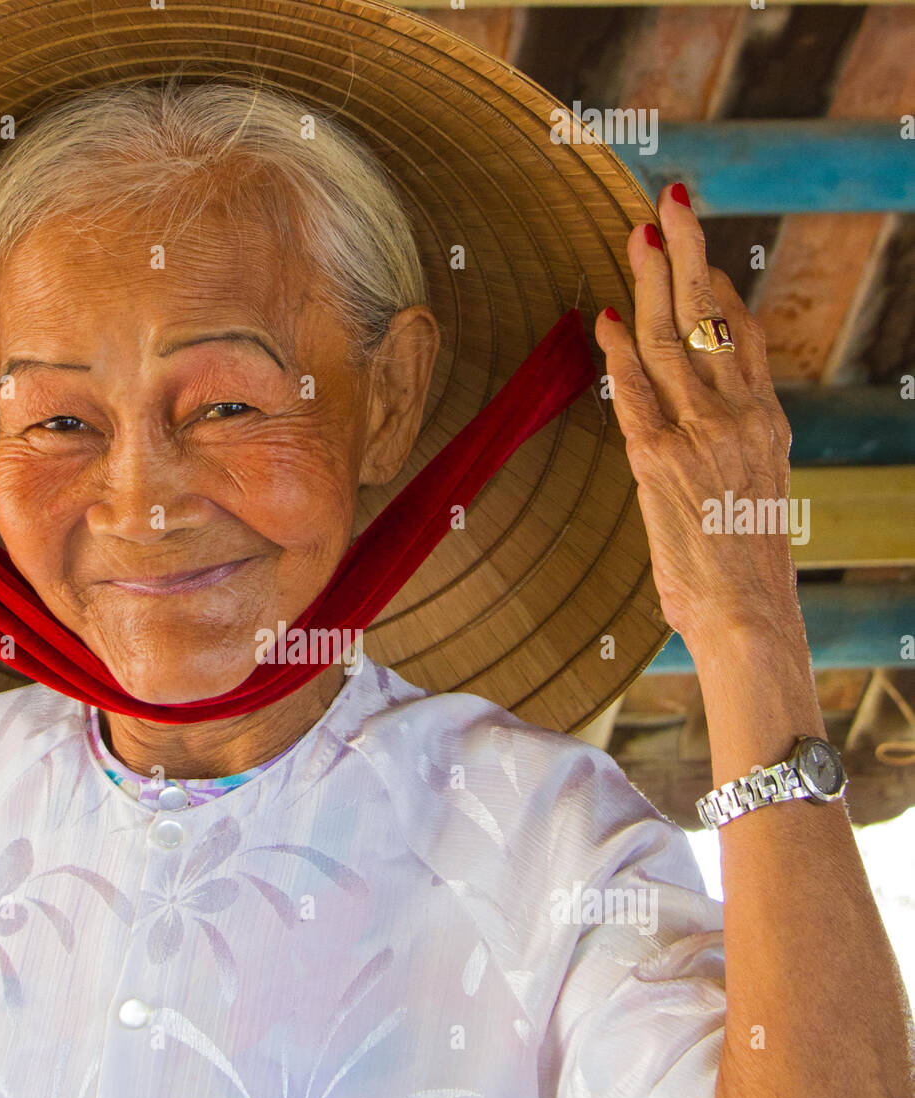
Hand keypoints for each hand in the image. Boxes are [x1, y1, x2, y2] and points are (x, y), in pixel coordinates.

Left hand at [594, 184, 803, 651]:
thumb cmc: (747, 575)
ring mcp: (702, 433)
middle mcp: (740, 416)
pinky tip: (608, 316)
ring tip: (638, 232)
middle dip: (688, 253)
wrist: (751, 616)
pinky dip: (620, 350)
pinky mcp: (661, 460)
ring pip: (674, 337)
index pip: (743, 336)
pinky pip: (636, 390)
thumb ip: (728, 461)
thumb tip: (701, 450)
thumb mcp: (752, 502)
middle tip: (670, 203)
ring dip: (652, 280)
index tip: (696, 258)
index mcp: (767, 424)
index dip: (717, 289)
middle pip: (711, 316)